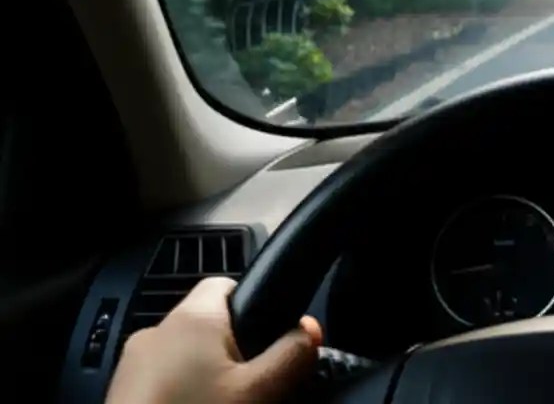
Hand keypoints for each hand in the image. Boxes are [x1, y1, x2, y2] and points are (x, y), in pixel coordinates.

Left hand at [106, 277, 321, 403]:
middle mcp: (157, 331)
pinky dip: (180, 393)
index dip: (254, 306)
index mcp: (193, 318)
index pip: (227, 284)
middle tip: (251, 387)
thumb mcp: (258, 393)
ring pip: (185, 357)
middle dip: (233, 352)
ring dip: (205, 376)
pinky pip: (162, 380)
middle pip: (209, 326)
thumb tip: (309, 329)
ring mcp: (132, 364)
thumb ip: (290, 355)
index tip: (268, 342)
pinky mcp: (119, 392)